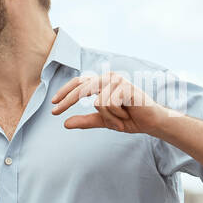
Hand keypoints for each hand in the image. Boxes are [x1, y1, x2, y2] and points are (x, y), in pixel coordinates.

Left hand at [50, 72, 169, 134]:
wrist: (151, 122)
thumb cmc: (128, 118)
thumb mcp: (102, 121)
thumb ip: (85, 121)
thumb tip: (65, 124)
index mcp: (102, 83)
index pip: (78, 82)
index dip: (64, 92)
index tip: (52, 104)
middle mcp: (108, 78)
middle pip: (80, 88)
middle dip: (66, 101)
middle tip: (54, 112)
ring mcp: (117, 81)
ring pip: (98, 102)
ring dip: (108, 117)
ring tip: (120, 119)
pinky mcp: (126, 87)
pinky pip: (108, 104)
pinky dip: (115, 115)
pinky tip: (127, 115)